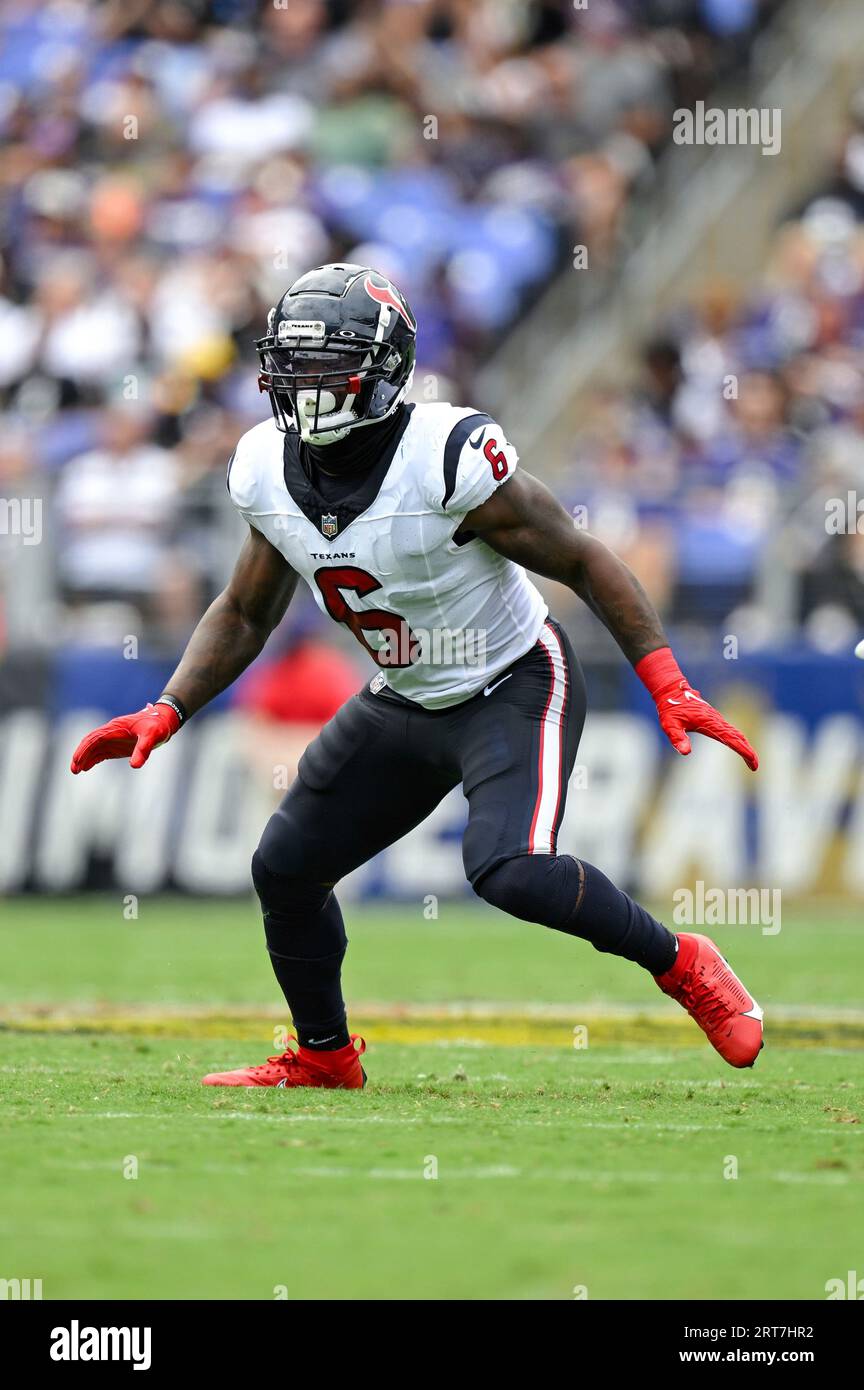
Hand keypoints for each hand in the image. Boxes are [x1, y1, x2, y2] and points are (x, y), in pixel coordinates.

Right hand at [70, 702, 180, 772]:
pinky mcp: (117, 746)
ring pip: (93, 748)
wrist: (163, 721)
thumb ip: (143, 750)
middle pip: (90, 742)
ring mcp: (113, 739)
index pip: (95, 738)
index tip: (78, 760)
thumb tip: (134, 766)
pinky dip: (93, 759)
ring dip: (84, 758)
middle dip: (80, 755)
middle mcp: (111, 732)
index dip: (85, 748)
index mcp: (115, 727)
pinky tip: (86, 767)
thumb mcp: (152, 736)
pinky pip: (101, 752)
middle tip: (74, 770)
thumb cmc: (157, 726)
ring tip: (76, 771)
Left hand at [635, 647, 757, 770]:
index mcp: (708, 722)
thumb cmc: (670, 708)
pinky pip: (730, 730)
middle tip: (755, 766)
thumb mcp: (670, 725)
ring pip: (735, 732)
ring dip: (745, 745)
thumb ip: (677, 738)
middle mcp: (716, 720)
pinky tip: (740, 745)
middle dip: (748, 751)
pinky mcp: (714, 719)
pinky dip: (738, 739)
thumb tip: (686, 753)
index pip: (730, 738)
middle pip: (737, 736)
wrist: (672, 691)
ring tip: (751, 760)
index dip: (742, 750)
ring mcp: (716, 719)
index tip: (752, 761)